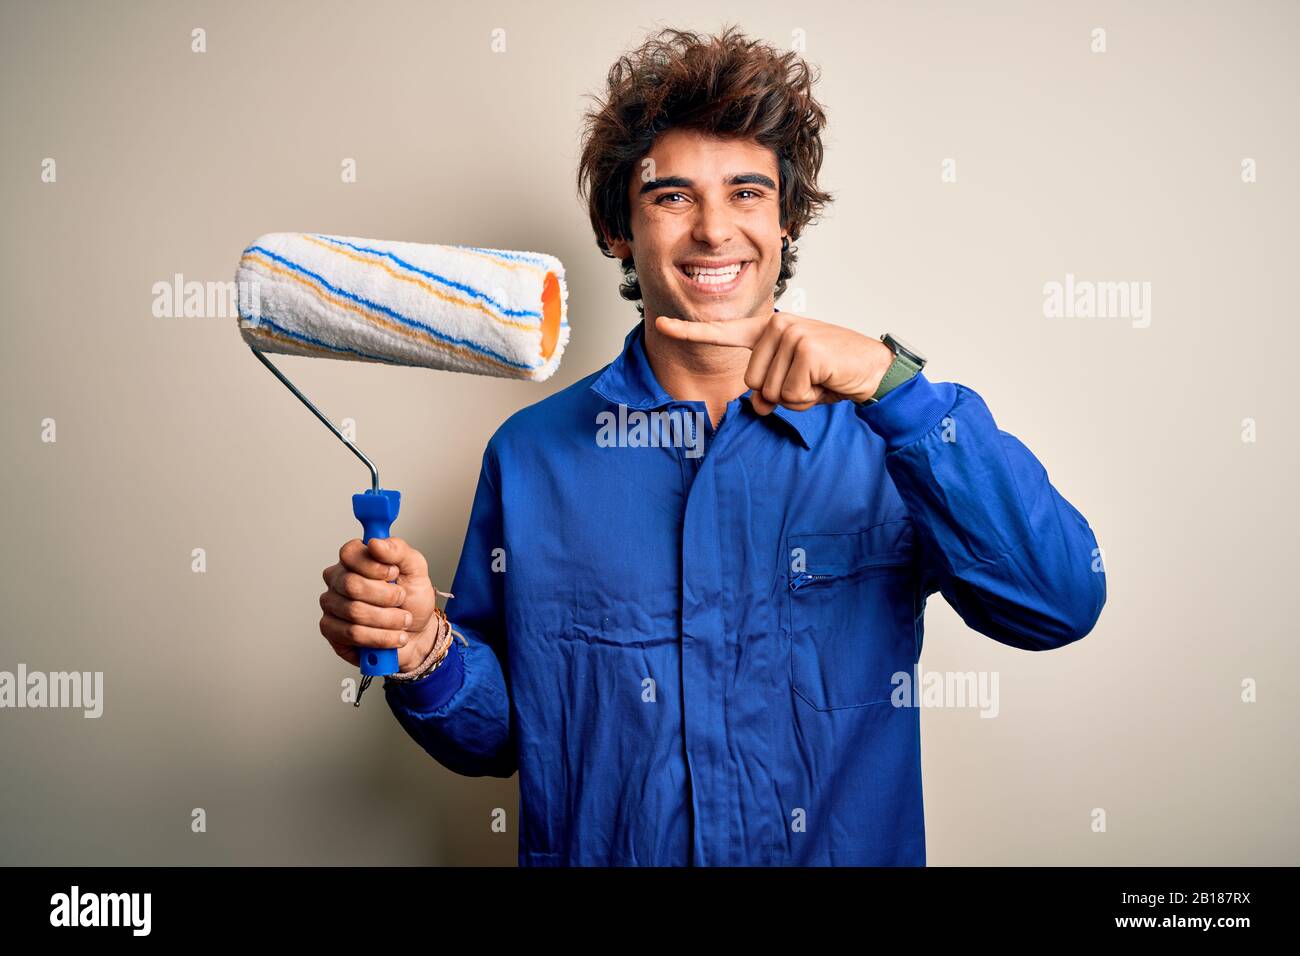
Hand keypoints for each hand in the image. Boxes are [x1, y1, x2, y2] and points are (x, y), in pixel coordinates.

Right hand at [319, 537, 445, 672]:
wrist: (418, 632)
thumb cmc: (412, 599)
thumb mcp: (415, 568)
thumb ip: (398, 551)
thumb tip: (375, 543)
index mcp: (355, 559)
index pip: (350, 553)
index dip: (374, 566)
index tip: (394, 573)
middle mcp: (338, 580)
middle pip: (352, 584)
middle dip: (387, 596)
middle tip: (402, 599)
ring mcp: (331, 605)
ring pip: (354, 612)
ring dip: (388, 619)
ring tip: (403, 621)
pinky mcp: (331, 630)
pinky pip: (352, 634)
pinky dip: (380, 637)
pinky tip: (393, 636)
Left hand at [655, 311, 894, 414]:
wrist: (871, 370)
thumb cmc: (830, 375)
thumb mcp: (792, 385)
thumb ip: (766, 393)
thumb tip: (756, 406)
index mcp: (768, 331)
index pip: (722, 332)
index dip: (689, 331)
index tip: (661, 324)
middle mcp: (777, 326)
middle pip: (752, 383)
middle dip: (779, 395)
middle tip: (807, 381)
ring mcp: (791, 335)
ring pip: (770, 392)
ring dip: (796, 398)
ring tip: (818, 380)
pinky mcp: (805, 350)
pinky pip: (790, 395)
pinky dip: (808, 399)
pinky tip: (825, 381)